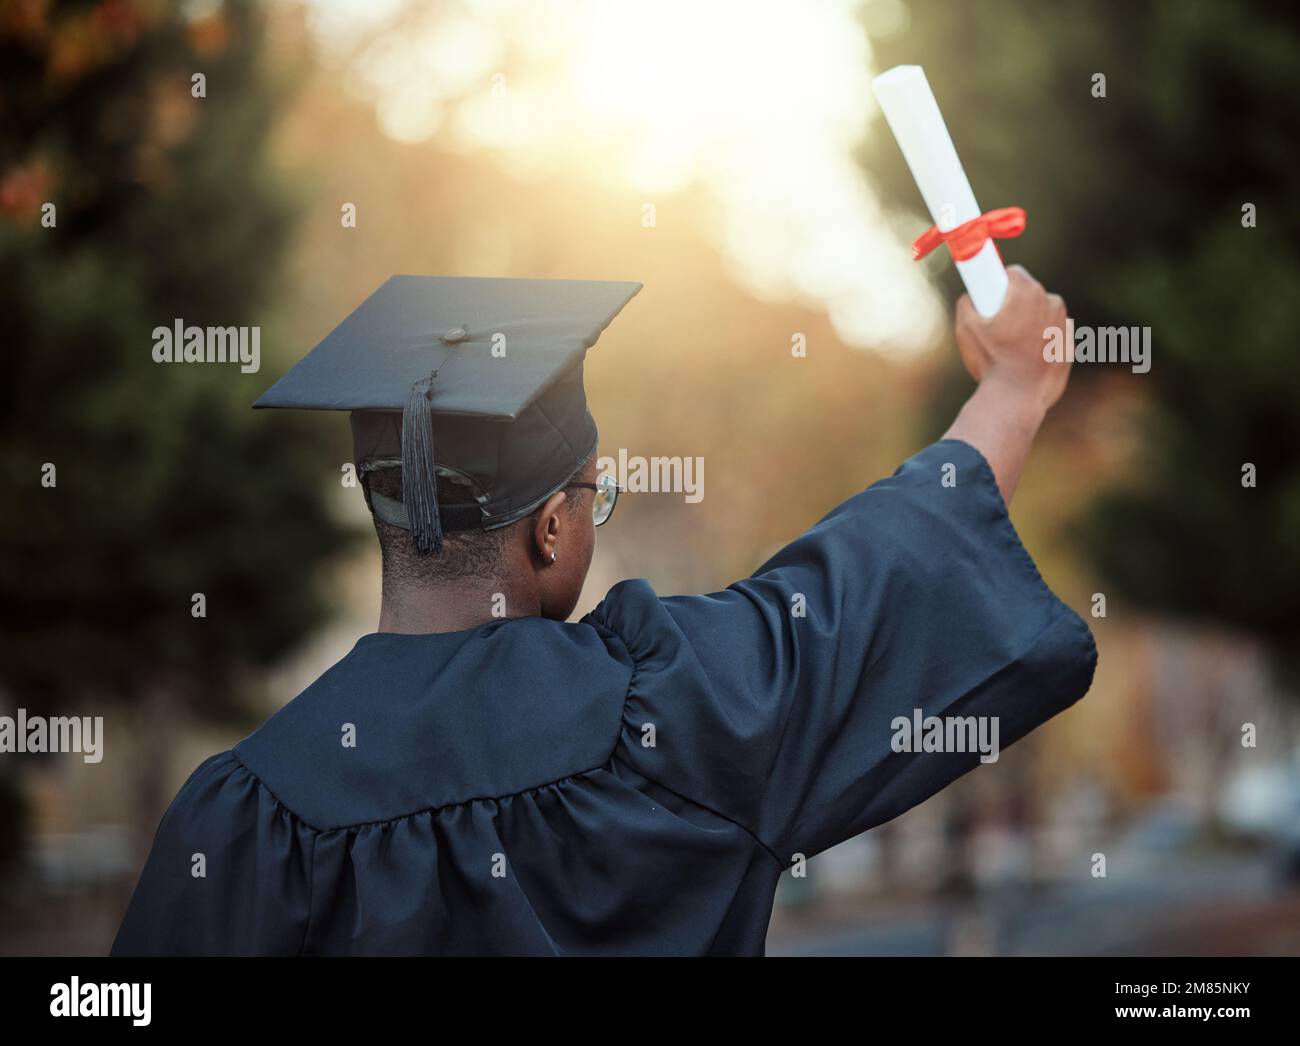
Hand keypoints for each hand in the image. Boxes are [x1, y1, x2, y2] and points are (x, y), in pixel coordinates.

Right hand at [954, 265, 1070, 416]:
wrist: (1015, 398)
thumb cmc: (991, 361)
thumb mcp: (965, 327)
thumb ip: (966, 301)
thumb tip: (971, 297)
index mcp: (1028, 292)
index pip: (1012, 273)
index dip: (998, 283)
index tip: (989, 298)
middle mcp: (1051, 302)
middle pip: (1029, 293)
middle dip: (1013, 305)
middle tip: (996, 327)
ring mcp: (1064, 325)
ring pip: (1042, 314)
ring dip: (1029, 323)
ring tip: (1010, 348)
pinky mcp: (1069, 346)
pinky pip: (1052, 335)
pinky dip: (1041, 342)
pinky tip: (1025, 360)